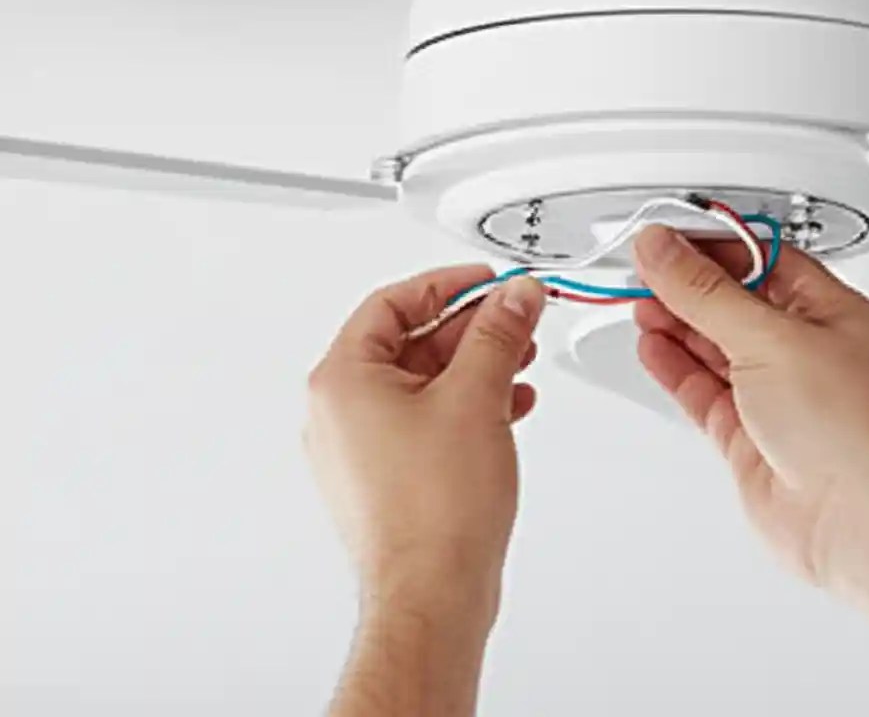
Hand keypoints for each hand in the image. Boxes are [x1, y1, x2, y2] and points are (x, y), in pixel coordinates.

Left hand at [305, 267, 544, 629]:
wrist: (433, 593)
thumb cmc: (434, 512)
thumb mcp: (476, 396)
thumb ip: (498, 334)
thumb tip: (514, 297)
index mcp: (342, 380)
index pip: (393, 303)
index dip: (447, 285)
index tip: (489, 283)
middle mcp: (341, 413)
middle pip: (410, 343)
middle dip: (471, 329)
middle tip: (517, 318)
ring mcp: (361, 449)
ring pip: (423, 385)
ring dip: (475, 367)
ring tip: (520, 360)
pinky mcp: (388, 479)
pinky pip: (427, 423)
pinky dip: (467, 407)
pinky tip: (507, 406)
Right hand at [632, 227, 868, 583]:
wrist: (859, 521)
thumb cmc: (852, 432)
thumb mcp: (770, 338)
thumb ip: (706, 293)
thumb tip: (663, 250)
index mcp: (832, 313)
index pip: (765, 260)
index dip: (714, 245)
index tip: (667, 237)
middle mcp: (808, 353)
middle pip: (736, 303)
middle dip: (688, 285)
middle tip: (642, 269)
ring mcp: (778, 397)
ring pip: (716, 348)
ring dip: (677, 323)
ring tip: (639, 302)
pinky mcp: (751, 438)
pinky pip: (705, 391)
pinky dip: (676, 367)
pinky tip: (653, 347)